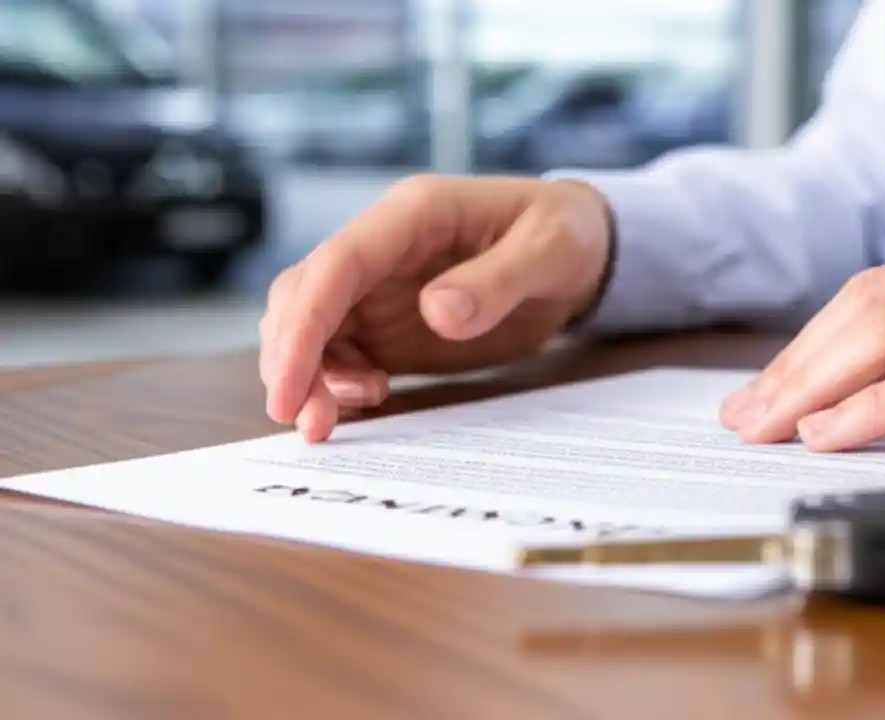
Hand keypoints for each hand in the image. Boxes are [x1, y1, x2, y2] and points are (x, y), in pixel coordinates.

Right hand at [259, 176, 611, 441]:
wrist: (582, 249)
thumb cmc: (567, 234)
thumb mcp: (551, 251)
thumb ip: (498, 281)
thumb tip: (439, 313)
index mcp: (414, 215)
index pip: (338, 263)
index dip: (304, 324)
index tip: (290, 385)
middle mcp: (384, 248)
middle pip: (304, 296)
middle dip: (292, 359)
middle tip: (308, 423)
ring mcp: (382, 288)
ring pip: (312, 328)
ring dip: (309, 377)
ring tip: (329, 423)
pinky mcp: (391, 326)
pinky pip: (341, 353)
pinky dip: (335, 382)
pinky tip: (364, 403)